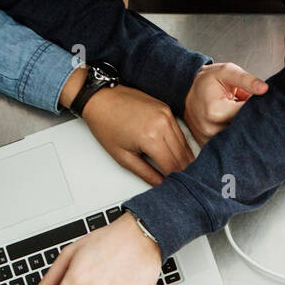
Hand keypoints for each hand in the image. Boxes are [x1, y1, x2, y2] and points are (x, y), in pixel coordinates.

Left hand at [80, 83, 195, 184]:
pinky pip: (179, 132)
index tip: (175, 186)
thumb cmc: (105, 124)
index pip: (172, 165)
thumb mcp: (123, 156)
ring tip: (180, 170)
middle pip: (182, 156)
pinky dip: (180, 145)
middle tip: (180, 181)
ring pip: (184, 144)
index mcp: (151, 137)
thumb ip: (145, 173)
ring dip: (183, 159)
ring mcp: (166, 114)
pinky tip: (176, 154)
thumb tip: (161, 183)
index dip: (175, 179)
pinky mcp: (167, 109)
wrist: (100, 98)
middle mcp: (163, 124)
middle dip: (182, 171)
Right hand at [184, 62, 266, 145]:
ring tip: (236, 113)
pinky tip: (233, 123)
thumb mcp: (227, 72)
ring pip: (238, 137)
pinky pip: (228, 142)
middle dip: (251, 118)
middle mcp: (212, 129)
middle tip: (250, 107)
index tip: (259, 100)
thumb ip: (247, 80)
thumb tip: (265, 89)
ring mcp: (209, 140)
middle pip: (244, 128)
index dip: (258, 107)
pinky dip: (234, 134)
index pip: (247, 114)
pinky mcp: (208, 146)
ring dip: (243, 126)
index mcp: (216, 111)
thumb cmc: (207, 81)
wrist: (186, 91)